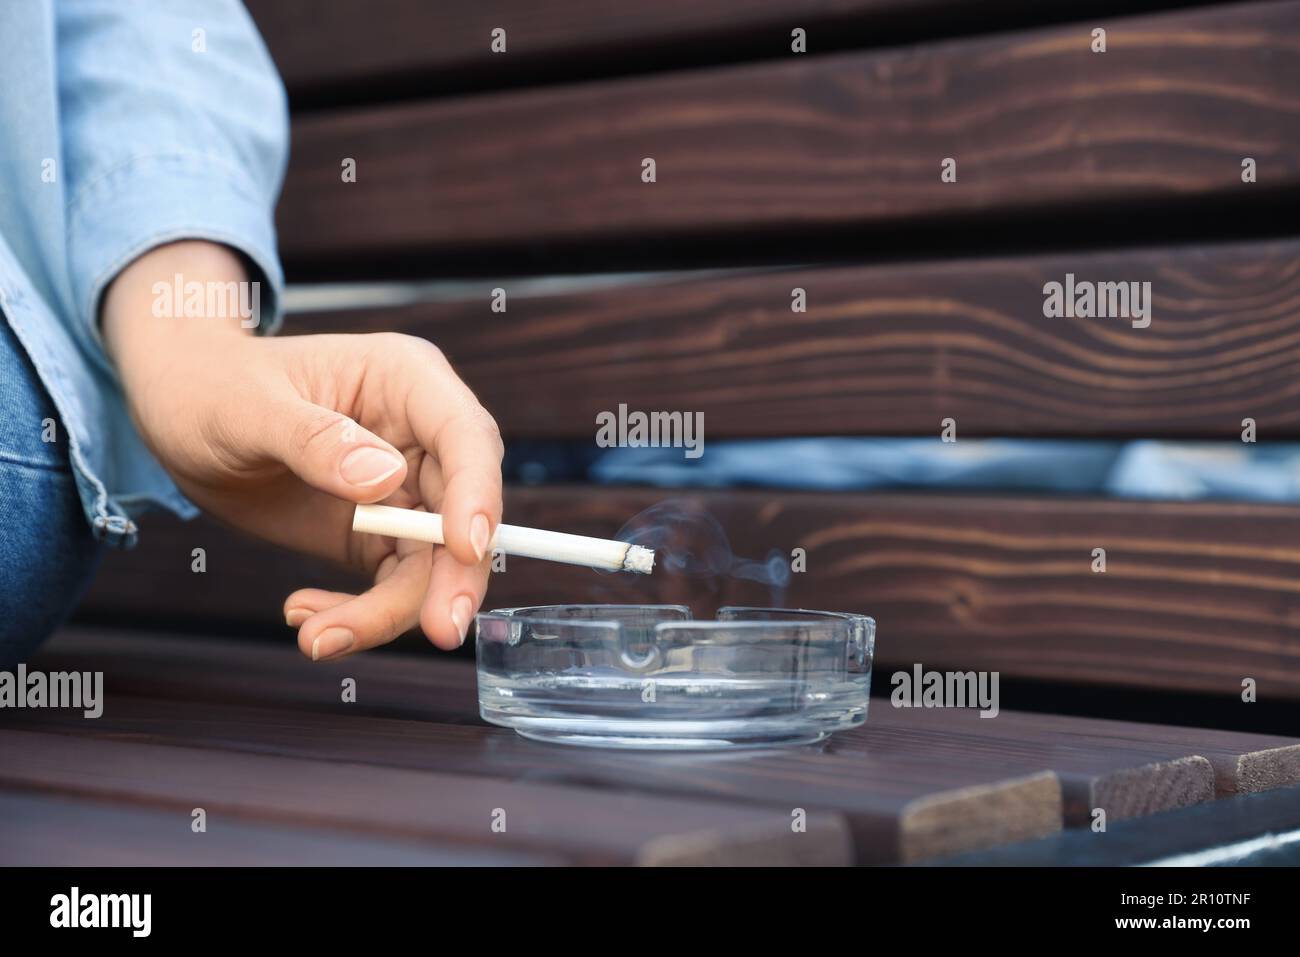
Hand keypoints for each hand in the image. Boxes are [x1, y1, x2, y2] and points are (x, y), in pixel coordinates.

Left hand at [101, 241, 502, 658]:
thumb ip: (314, 440)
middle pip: (465, 512)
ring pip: (432, 564)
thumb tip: (383, 478)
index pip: (466, 436)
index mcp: (407, 380)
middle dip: (453, 576)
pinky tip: (306, 616)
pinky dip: (358, 615)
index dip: (478, 493)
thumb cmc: (214, 386)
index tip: (466, 549)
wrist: (181, 414)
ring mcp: (405, 490)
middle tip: (440, 631)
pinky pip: (393, 586)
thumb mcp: (248, 408)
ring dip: (388, 613)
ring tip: (317, 638)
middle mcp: (421, 436)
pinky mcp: (379, 535)